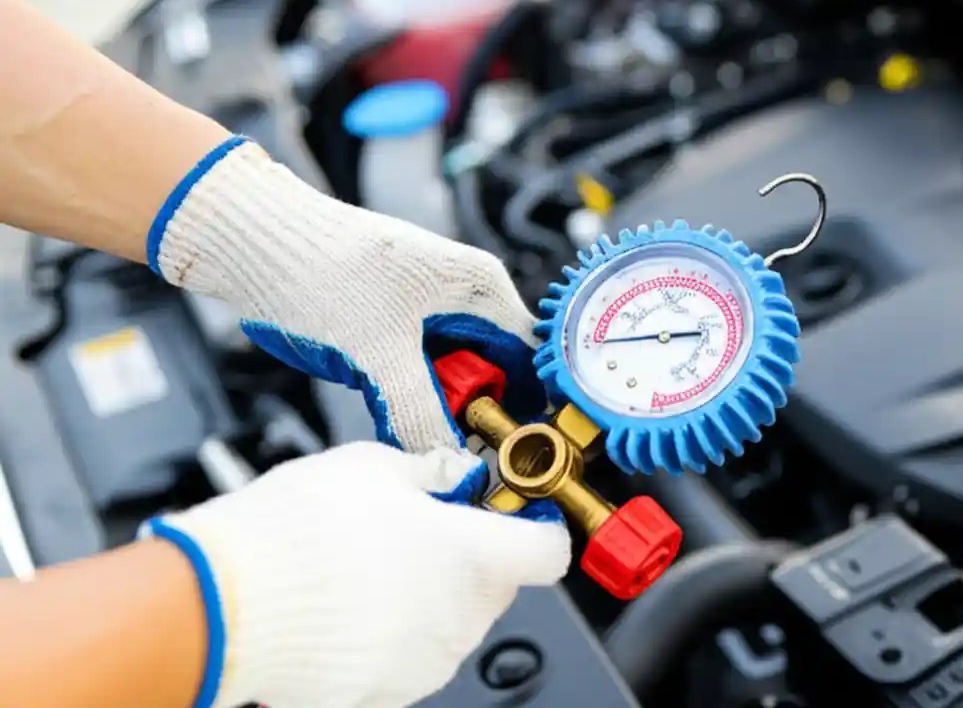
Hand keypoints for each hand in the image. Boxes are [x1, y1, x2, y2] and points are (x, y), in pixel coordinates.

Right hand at [146, 442, 570, 707]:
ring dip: (427, 597)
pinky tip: (348, 606)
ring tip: (367, 567)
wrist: (227, 601)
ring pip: (451, 623)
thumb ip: (430, 471)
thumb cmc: (299, 532)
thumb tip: (451, 473)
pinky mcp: (385, 694)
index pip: (547, 550)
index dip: (535, 527)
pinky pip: (406, 657)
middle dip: (467, 557)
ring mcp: (425, 663)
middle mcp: (462, 617)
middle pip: (495, 586)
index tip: (516, 514)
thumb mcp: (374, 465)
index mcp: (475, 556)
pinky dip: (389, 635)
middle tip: (418, 529)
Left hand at [147, 136, 542, 452]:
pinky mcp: (395, 324)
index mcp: (479, 288)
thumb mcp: (379, 356)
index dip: (524, 405)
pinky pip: (417, 372)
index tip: (508, 446)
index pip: (528, 357)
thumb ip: (422, 416)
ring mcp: (428, 310)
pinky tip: (381, 402)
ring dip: (433, 406)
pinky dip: (405, 395)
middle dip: (471, 410)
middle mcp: (462, 296)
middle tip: (446, 443)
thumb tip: (456, 467)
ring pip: (452, 377)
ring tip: (403, 417)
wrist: (253, 241)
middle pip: (492, 371)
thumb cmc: (322, 273)